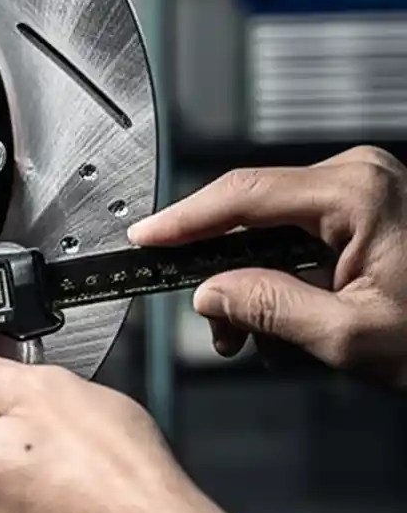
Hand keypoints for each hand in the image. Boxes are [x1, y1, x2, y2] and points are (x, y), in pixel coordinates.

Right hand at [128, 145, 406, 387]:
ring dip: (250, 278)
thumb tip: (209, 294)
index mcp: (356, 193)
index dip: (182, 221)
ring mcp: (365, 186)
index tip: (144, 239)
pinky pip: (300, 230)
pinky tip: (279, 315)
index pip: (241, 197)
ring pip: (272, 224)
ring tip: (249, 334)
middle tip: (208, 320)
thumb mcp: (353, 337)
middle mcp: (359, 175)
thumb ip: (269, 309)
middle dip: (219, 266)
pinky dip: (280, 271)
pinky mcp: (368, 204)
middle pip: (252, 209)